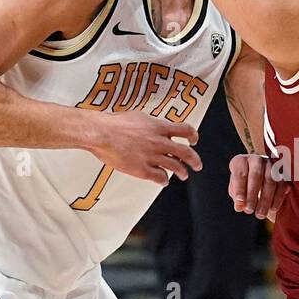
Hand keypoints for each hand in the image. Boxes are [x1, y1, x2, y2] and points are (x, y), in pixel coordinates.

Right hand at [86, 112, 201, 185]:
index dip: (193, 136)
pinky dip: (164, 180)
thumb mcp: (138, 117)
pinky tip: (163, 181)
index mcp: (159, 127)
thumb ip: (151, 123)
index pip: (185, 130)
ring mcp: (152, 156)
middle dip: (195, 160)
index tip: (194, 140)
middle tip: (197, 164)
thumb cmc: (114, 123)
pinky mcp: (143, 169)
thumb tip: (155, 125)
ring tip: (183, 175)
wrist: (101, 133)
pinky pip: (160, 177)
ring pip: (176, 167)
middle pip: (186, 152)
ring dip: (182, 172)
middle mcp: (159, 142)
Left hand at [229, 153, 287, 220]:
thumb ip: (237, 199)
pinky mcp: (283, 173)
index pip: (240, 173)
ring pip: (270, 179)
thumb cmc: (244, 188)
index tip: (240, 203)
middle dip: (252, 195)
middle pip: (256, 174)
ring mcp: (270, 164)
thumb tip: (240, 206)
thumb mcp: (237, 193)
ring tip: (260, 214)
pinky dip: (277, 199)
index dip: (239, 189)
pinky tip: (272, 209)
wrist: (259, 184)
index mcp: (240, 161)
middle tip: (250, 211)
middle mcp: (256, 160)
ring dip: (265, 199)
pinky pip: (281, 185)